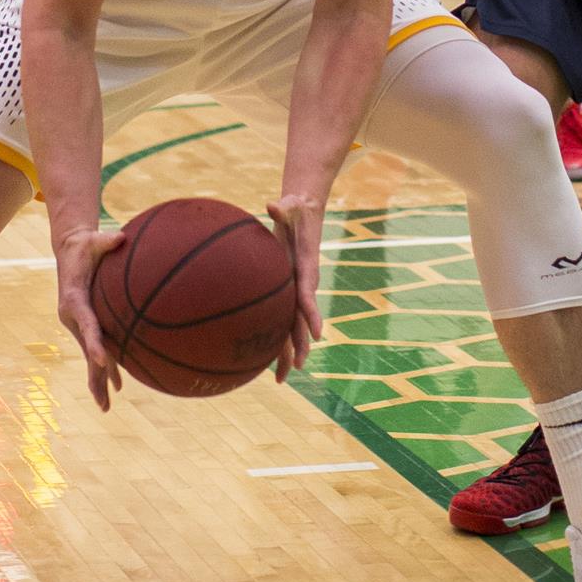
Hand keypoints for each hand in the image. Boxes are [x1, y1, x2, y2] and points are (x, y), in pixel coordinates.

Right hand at [54, 226, 127, 410]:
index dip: (94, 344)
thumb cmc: (85, 245)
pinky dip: (106, 367)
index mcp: (73, 300)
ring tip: (106, 406)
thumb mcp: (93, 240)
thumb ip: (106, 240)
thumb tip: (121, 236)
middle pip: (86, 350)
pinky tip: (117, 384)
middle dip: (95, 376)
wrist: (71, 250)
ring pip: (90, 356)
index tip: (103, 361)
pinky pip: (96, 348)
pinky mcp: (85, 324)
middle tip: (104, 403)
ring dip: (99, 380)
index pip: (86, 325)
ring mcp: (78, 323)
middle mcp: (72, 317)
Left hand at [265, 194, 325, 382]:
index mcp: (306, 269)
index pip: (309, 295)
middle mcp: (304, 285)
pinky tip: (265, 358)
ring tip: (280, 378)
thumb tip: (273, 203)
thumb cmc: (295, 211)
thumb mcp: (290, 207)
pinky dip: (277, 339)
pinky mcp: (287, 291)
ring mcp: (296, 291)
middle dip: (300, 345)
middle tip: (295, 368)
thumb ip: (282, 209)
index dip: (312, 314)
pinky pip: (282, 319)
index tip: (316, 334)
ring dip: (287, 352)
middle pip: (303, 321)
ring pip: (293, 327)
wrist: (304, 214)